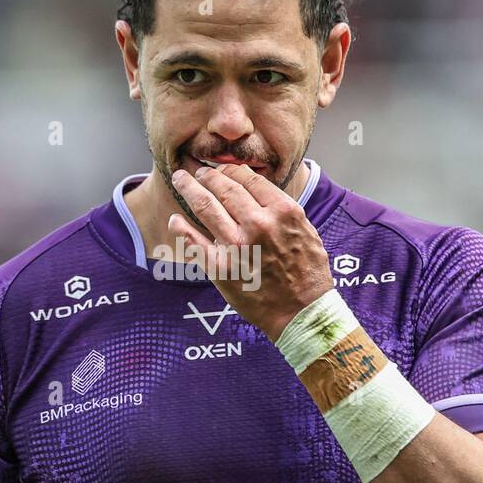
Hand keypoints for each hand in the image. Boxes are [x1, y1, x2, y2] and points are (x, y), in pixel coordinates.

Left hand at [168, 163, 333, 341]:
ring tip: (181, 181)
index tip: (221, 169)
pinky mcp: (221, 268)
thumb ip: (280, 208)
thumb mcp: (305, 229)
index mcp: (282, 211)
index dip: (230, 170)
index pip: (248, 178)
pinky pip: (194, 242)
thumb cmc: (307, 272)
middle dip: (207, 175)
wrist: (303, 312)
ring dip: (189, 189)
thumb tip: (253, 186)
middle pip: (224, 188)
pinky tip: (175, 220)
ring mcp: (236, 245)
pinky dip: (181, 228)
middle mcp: (258, 223)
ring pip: (206, 206)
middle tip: (196, 171)